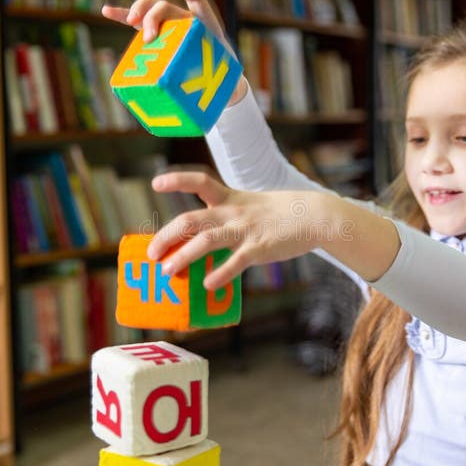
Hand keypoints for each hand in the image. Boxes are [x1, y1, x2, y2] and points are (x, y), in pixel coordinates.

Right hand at [101, 0, 247, 105]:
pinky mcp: (158, 34)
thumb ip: (221, 80)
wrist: (217, 76)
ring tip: (131, 22)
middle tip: (149, 38)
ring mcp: (170, 25)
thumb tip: (225, 94)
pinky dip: (123, 15)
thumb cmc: (222, 76)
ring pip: (149, 10)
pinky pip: (138, 23)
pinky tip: (106, 11)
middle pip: (164, 7)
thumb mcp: (225, 77)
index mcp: (204, 24)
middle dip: (153, 17)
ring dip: (137, 13)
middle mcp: (184, 21)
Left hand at [147, 170, 331, 289]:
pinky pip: (235, 261)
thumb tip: (203, 241)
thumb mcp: (249, 207)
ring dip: (183, 256)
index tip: (155, 183)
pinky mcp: (259, 248)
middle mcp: (232, 212)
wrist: (313, 216)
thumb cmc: (278, 215)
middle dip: (167, 236)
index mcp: (229, 198)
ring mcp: (244, 230)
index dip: (176, 180)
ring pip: (206, 241)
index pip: (199, 181)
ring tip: (168, 272)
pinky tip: (207, 284)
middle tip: (152, 253)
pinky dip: (220, 274)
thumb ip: (227, 219)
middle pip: (191, 219)